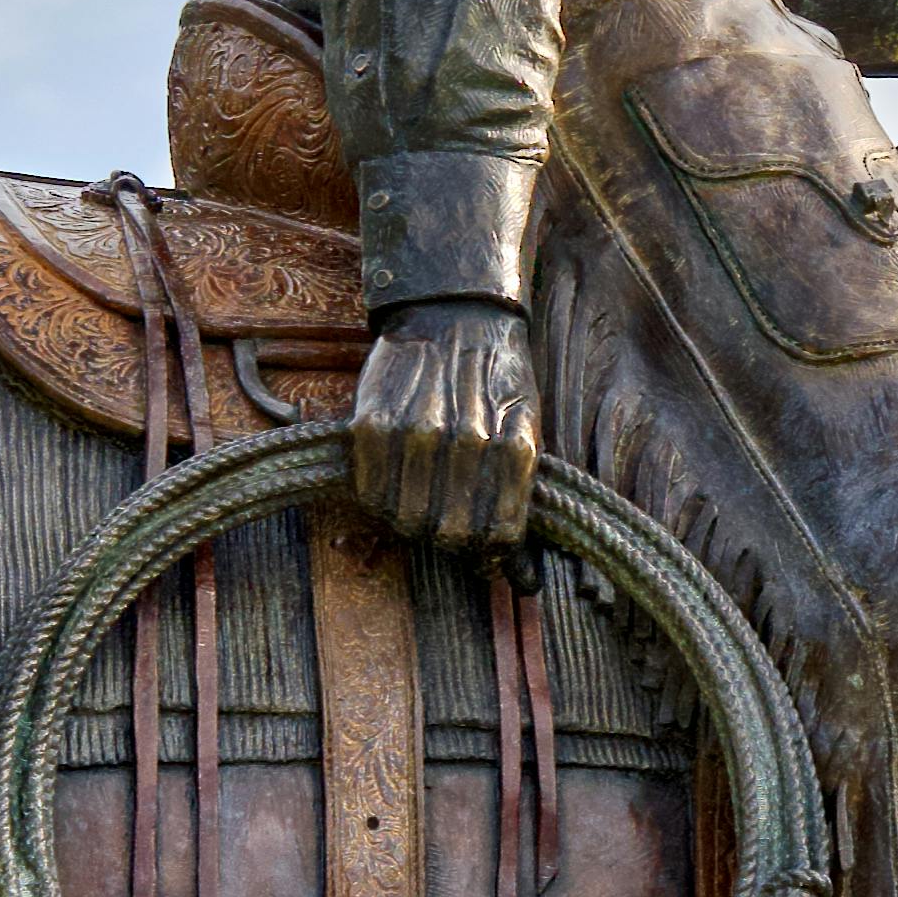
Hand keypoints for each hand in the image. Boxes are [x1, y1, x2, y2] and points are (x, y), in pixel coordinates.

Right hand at [350, 296, 539, 550]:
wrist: (456, 313)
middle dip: (449, 533)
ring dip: (412, 515)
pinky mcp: (371, 424)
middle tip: (447, 511)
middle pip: (448, 535)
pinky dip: (380, 493)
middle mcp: (464, 443)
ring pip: (406, 519)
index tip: (483, 537)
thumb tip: (525, 583)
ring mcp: (414, 434)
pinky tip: (395, 472)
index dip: (489, 547)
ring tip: (420, 489)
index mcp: (511, 447)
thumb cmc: (498, 376)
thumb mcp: (528, 428)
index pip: (496, 537)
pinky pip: (370, 491)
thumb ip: (520, 501)